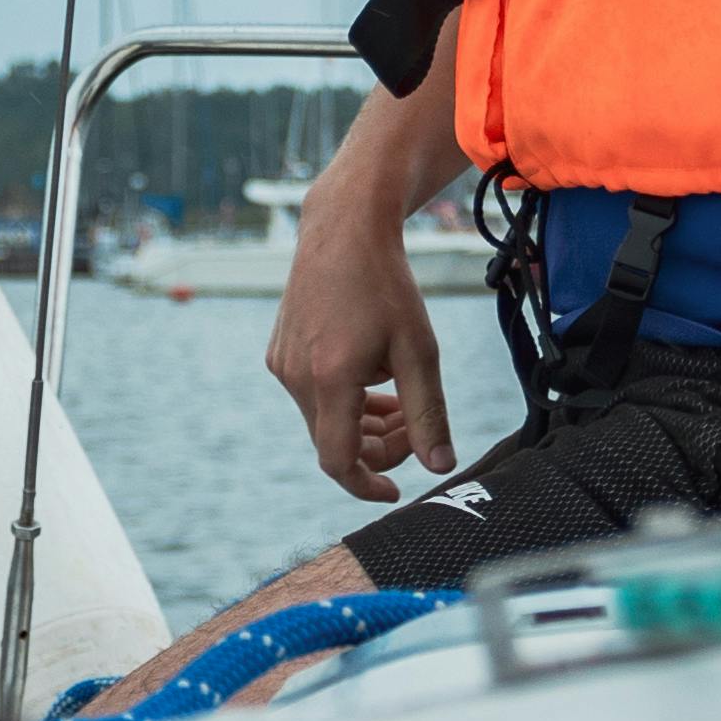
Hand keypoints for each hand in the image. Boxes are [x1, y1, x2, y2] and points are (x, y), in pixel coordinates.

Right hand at [267, 183, 454, 503]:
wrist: (343, 229)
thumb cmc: (387, 285)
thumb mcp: (419, 350)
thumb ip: (429, 413)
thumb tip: (440, 466)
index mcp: (330, 379)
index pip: (338, 461)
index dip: (367, 484)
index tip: (395, 491)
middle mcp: (296, 377)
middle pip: (336, 441)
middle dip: (380, 445)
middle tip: (418, 425)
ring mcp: (283, 364)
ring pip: (326, 418)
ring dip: (365, 422)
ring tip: (402, 399)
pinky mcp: (280, 352)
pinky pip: (313, 395)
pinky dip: (345, 400)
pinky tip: (375, 375)